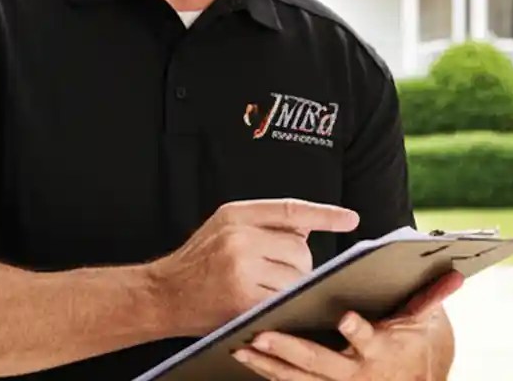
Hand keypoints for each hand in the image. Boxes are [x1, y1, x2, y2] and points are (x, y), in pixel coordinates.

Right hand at [146, 199, 359, 337]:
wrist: (162, 295)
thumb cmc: (196, 264)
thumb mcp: (222, 228)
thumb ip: (262, 224)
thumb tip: (308, 224)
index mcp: (235, 214)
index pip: (289, 209)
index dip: (324, 214)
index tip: (350, 218)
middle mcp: (238, 236)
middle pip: (299, 249)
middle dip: (296, 264)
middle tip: (273, 274)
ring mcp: (241, 267)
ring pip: (296, 276)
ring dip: (291, 286)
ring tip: (264, 289)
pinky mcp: (244, 297)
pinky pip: (284, 298)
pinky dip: (284, 303)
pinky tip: (267, 303)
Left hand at [232, 270, 463, 379]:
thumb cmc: (413, 343)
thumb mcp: (424, 322)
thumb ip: (432, 298)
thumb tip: (455, 273)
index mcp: (381, 350)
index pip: (368, 339)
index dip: (358, 331)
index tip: (346, 318)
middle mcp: (356, 372)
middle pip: (321, 363)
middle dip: (292, 349)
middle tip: (265, 333)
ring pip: (298, 378)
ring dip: (268, 364)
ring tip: (241, 345)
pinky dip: (268, 372)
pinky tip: (244, 357)